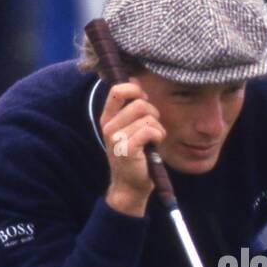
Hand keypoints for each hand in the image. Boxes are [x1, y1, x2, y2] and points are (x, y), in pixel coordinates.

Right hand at [100, 81, 163, 216]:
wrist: (129, 186)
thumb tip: (135, 80)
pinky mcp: (127, 148)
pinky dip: (159, 136)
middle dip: (154, 113)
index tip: (144, 101)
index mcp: (107, 118)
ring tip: (154, 140)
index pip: (118, 89)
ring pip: (148, 117)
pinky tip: (154, 145)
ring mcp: (116, 137)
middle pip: (139, 102)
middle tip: (153, 128)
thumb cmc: (135, 156)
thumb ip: (130, 107)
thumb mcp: (129, 128)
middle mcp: (109, 126)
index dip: (136, 90)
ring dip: (158, 128)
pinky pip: (150, 130)